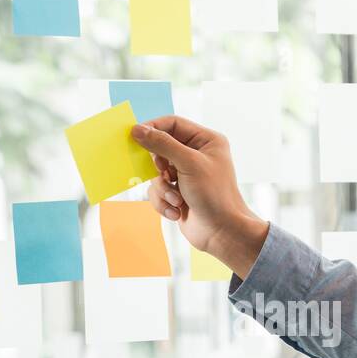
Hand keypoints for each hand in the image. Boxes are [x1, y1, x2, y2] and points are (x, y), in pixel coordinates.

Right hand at [130, 116, 268, 278]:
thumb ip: (162, 144)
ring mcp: (186, 175)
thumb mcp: (188, 164)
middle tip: (165, 175)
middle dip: (159, 167)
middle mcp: (196, 155)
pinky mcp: (177, 193)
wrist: (222, 233)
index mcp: (206, 141)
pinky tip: (177, 212)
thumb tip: (136, 129)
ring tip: (177, 200)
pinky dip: (164, 202)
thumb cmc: (214, 195)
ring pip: (156, 173)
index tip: (134, 135)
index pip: (173, 124)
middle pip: (160, 149)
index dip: (153, 128)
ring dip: (162, 189)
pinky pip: (157, 191)